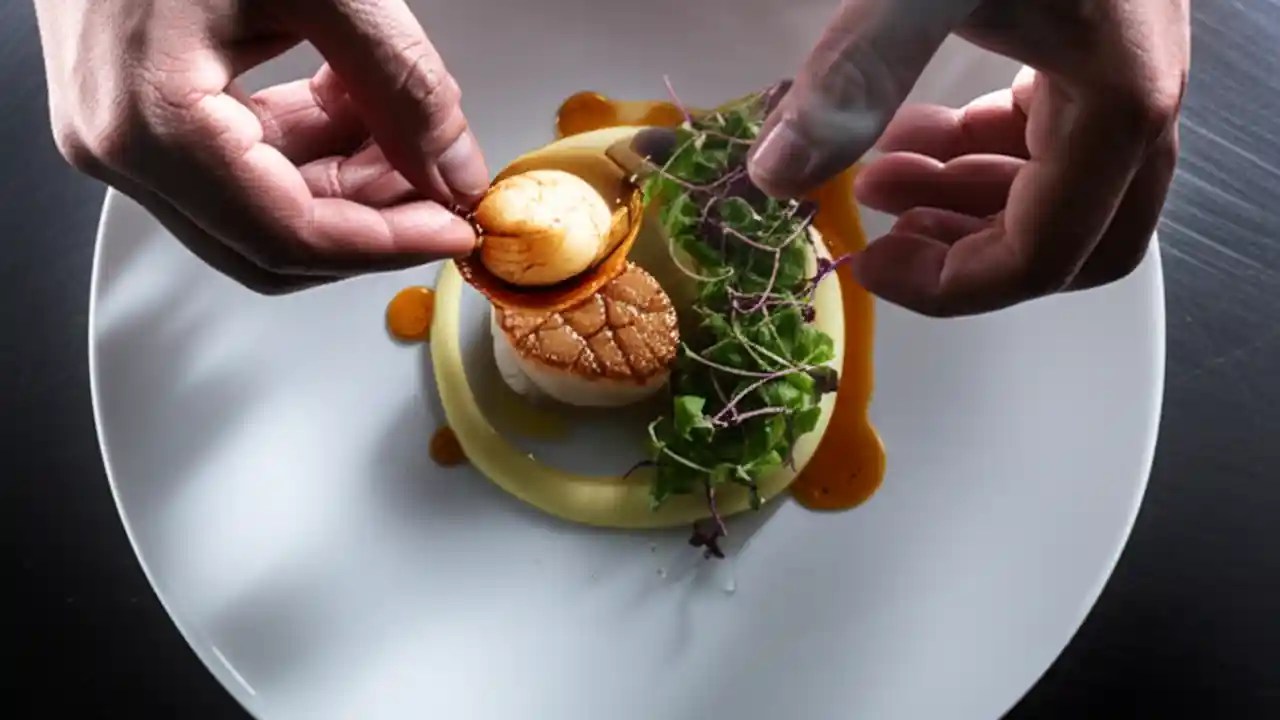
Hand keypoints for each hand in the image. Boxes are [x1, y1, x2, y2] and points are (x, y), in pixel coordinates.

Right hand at [35, 0, 486, 293]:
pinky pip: (242, 161)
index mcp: (152, 122)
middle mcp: (122, 146)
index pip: (290, 235)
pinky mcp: (143, 108)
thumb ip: (401, 83)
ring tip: (413, 129)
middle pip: (275, 239)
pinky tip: (363, 105)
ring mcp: (125, 132)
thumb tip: (453, 169)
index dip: (388, 243)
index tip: (454, 226)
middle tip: (445, 182)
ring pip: (263, 207)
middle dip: (374, 219)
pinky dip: (315, 145)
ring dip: (350, 180)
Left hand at [749, 0, 1188, 315]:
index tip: (868, 266)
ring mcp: (1119, 71)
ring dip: (966, 202)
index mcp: (1117, 107)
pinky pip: (1048, 132)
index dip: (950, 286)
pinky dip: (979, 151)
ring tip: (875, 180)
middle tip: (882, 235)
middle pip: (1073, 241)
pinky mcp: (1089, 42)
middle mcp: (1137, 101)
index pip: (1041, 256)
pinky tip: (914, 129)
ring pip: (1060, 190)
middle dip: (970, 255)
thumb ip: (858, 74)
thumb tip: (777, 174)